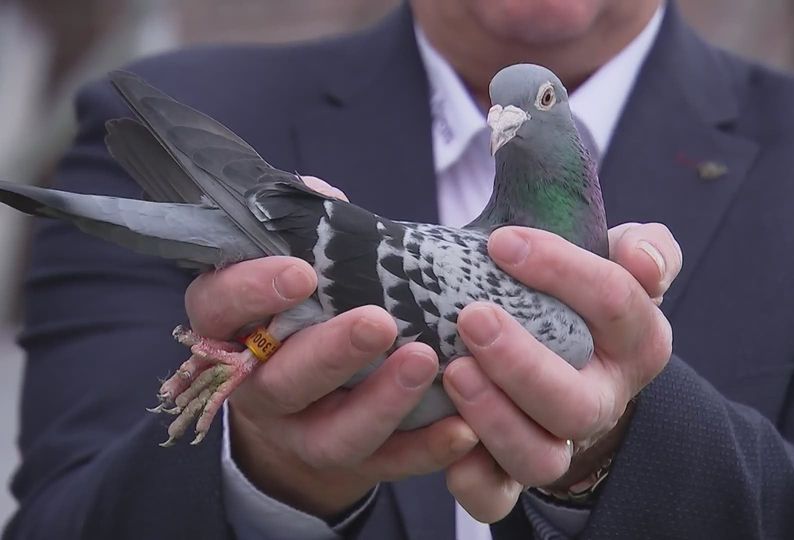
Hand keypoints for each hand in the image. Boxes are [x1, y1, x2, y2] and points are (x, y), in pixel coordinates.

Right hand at [185, 178, 477, 517]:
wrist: (304, 402)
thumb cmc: (306, 310)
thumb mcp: (295, 266)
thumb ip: (311, 233)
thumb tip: (325, 196)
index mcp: (232, 329)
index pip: (220, 308)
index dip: (252, 291)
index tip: (302, 273)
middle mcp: (258, 387)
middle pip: (281, 380)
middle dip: (330, 352)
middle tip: (379, 322)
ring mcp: (301, 433)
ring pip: (334, 434)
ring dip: (382, 402)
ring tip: (427, 361)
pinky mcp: (349, 465)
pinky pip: (386, 465)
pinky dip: (425, 449)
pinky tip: (465, 427)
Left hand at [443, 222, 681, 521]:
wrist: (569, 353)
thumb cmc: (583, 296)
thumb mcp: (623, 260)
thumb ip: (647, 250)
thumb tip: (642, 262)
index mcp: (637, 342)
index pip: (616, 305)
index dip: (562, 271)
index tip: (503, 242)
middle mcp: (603, 401)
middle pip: (576, 403)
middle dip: (523, 364)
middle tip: (473, 318)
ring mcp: (559, 442)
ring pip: (538, 458)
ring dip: (494, 419)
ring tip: (454, 371)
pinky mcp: (513, 472)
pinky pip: (497, 498)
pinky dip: (472, 481)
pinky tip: (446, 437)